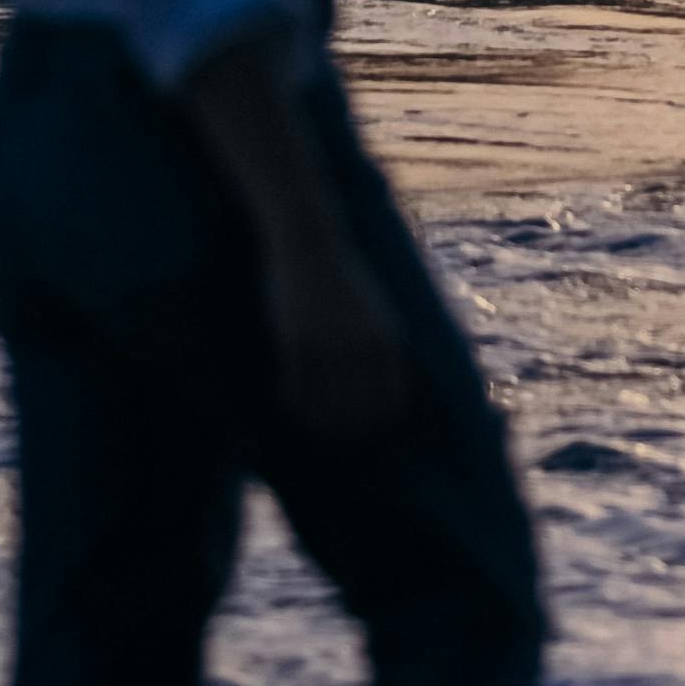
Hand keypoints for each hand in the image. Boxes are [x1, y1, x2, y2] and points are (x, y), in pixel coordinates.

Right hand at [261, 220, 412, 444]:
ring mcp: (328, 346)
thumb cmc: (345, 274)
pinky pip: (297, 389)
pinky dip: (295, 405)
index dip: (383, 424)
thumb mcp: (377, 309)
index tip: (373, 437)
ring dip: (321, 425)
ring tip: (314, 433)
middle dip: (352, 433)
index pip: (393, 400)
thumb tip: (393, 379)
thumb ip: (386, 344)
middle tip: (340, 444)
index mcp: (388, 340)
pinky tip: (291, 407)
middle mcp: (362, 348)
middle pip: (361, 410)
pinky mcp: (296, 342)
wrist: (311, 241)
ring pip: (327, 406)